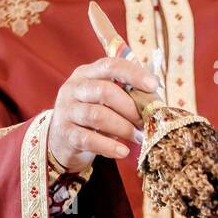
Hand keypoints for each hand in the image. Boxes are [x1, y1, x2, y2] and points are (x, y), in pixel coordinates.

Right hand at [48, 56, 158, 173]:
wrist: (62, 140)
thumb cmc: (92, 117)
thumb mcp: (105, 100)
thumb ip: (125, 95)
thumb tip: (156, 99)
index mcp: (86, 73)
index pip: (110, 65)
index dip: (133, 73)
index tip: (153, 85)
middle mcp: (73, 88)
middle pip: (105, 91)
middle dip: (131, 108)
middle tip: (146, 122)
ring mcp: (67, 110)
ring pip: (98, 115)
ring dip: (124, 128)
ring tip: (139, 138)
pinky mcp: (65, 133)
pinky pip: (89, 139)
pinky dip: (109, 147)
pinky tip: (123, 152)